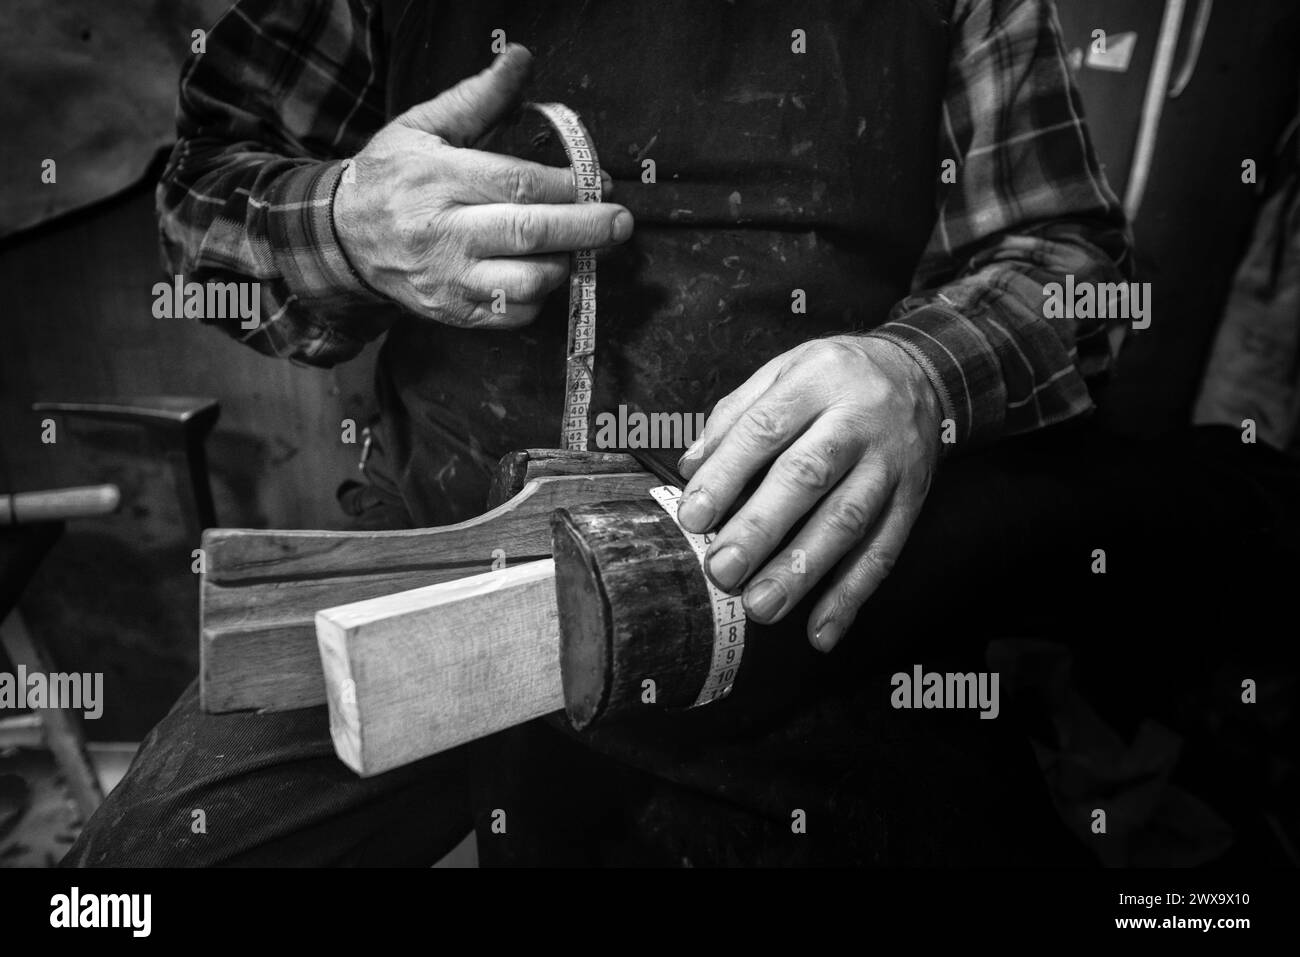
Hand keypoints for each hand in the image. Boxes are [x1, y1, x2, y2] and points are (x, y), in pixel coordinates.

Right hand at [333, 44, 632, 327]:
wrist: (341, 239)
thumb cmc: (389, 177)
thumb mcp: (424, 127)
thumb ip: (479, 98)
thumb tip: (522, 59)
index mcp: (437, 180)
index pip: (517, 184)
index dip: (568, 185)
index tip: (598, 183)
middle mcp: (442, 233)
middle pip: (529, 234)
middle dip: (586, 229)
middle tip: (620, 223)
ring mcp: (447, 280)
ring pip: (526, 283)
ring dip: (562, 264)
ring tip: (572, 247)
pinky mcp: (452, 314)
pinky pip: (512, 316)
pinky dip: (539, 298)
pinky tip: (539, 272)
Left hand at [676, 336, 941, 650]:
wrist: (921, 374)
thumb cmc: (835, 378)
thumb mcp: (784, 370)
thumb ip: (735, 416)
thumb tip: (691, 469)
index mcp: (818, 379)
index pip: (766, 427)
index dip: (727, 473)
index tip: (694, 516)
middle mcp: (860, 419)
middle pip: (809, 475)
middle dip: (762, 527)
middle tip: (723, 570)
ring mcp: (892, 463)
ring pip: (849, 520)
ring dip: (804, 571)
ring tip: (762, 606)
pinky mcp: (913, 500)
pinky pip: (884, 552)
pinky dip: (852, 596)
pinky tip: (821, 631)